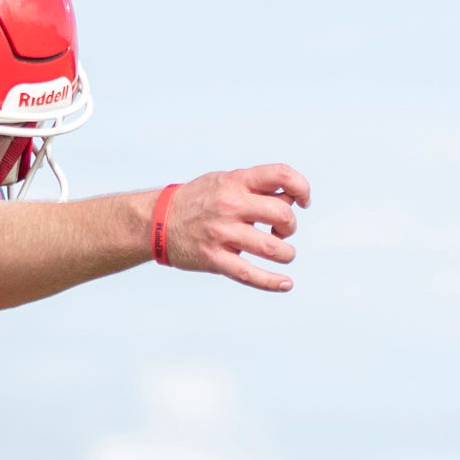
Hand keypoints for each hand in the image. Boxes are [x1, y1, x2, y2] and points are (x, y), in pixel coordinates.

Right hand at [161, 165, 308, 291]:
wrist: (157, 221)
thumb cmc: (198, 201)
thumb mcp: (224, 181)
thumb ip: (256, 187)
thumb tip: (292, 199)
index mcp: (235, 182)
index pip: (280, 175)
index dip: (301, 187)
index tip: (303, 200)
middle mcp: (230, 206)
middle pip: (282, 214)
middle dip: (290, 226)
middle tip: (281, 230)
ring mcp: (222, 234)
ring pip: (272, 248)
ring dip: (286, 253)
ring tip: (282, 253)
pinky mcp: (215, 259)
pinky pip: (249, 274)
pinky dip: (272, 282)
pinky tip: (285, 284)